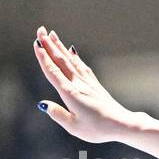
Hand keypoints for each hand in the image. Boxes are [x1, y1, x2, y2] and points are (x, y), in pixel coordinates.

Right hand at [32, 25, 138, 142]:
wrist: (122, 124)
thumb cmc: (98, 129)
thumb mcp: (74, 126)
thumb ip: (58, 114)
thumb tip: (42, 104)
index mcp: (70, 93)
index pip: (53, 71)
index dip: (43, 57)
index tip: (36, 43)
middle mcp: (78, 84)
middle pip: (61, 60)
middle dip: (49, 44)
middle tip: (40, 30)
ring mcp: (88, 82)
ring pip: (71, 60)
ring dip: (60, 46)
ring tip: (52, 34)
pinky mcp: (95, 84)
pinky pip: (82, 66)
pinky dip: (75, 57)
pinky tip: (72, 50)